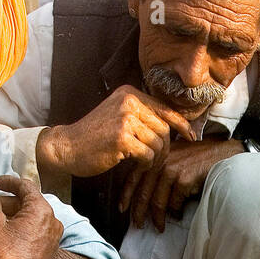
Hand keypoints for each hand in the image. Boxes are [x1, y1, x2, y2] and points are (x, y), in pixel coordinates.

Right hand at [0, 174, 63, 258]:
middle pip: (28, 202)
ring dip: (10, 215)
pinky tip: (0, 234)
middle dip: (6, 201)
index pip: (26, 186)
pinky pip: (33, 231)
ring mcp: (52, 239)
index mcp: (42, 211)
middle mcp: (53, 223)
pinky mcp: (47, 252)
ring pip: (30, 218)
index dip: (8, 181)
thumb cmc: (3, 256)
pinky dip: (17, 227)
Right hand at [38, 84, 194, 178]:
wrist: (67, 147)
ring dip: (154, 158)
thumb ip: (142, 116)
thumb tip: (176, 126)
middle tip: (154, 159)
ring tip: (142, 162)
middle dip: (164, 148)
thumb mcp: (119, 117)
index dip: (181, 124)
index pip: (164, 108)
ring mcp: (125, 119)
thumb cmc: (95, 136)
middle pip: (164, 128)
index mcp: (130, 93)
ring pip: (158, 143)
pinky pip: (148, 154)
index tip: (192, 136)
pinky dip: (145, 164)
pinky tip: (135, 164)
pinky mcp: (121, 138)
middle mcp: (128, 102)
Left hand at [119, 138, 242, 230]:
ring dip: (157, 218)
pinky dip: (176, 212)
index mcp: (157, 155)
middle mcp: (161, 161)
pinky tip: (178, 216)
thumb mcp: (177, 157)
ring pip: (158, 201)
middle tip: (137, 224)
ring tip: (158, 228)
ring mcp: (172, 169)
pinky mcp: (183, 179)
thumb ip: (162, 168)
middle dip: (138, 211)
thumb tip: (150, 193)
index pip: (135, 175)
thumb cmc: (201, 157)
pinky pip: (174, 203)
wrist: (224, 154)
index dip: (126, 194)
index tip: (121, 208)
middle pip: (143, 191)